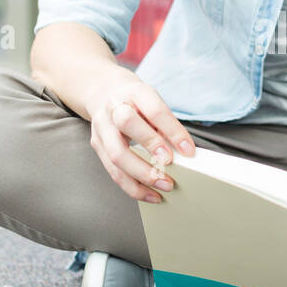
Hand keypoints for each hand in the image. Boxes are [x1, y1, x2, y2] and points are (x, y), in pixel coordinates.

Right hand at [87, 69, 195, 203]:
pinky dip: (133, 187)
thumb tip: (185, 153)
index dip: (173, 130)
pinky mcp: (97, 145)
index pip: (154, 110)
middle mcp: (114, 108)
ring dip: (142, 174)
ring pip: (116, 154)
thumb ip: (167, 125)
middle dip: (150, 145)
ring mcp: (102, 127)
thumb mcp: (153, 103)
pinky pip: (113, 171)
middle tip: (169, 164)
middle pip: (127, 124)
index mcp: (135, 92)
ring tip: (164, 186)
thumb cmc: (137, 102)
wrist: (104, 93)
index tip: (189, 150)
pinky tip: (150, 194)